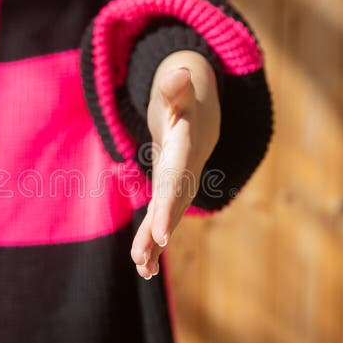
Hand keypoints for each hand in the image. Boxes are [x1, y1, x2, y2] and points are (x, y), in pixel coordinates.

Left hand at [130, 50, 220, 278]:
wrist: (200, 120)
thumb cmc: (182, 102)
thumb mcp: (177, 92)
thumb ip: (176, 87)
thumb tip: (179, 73)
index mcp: (184, 153)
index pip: (175, 183)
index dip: (167, 207)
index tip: (161, 233)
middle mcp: (185, 176)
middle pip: (171, 208)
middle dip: (158, 233)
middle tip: (145, 259)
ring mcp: (180, 189)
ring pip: (167, 219)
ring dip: (153, 246)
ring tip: (142, 270)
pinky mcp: (171, 197)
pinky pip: (162, 221)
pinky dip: (153, 244)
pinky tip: (144, 269)